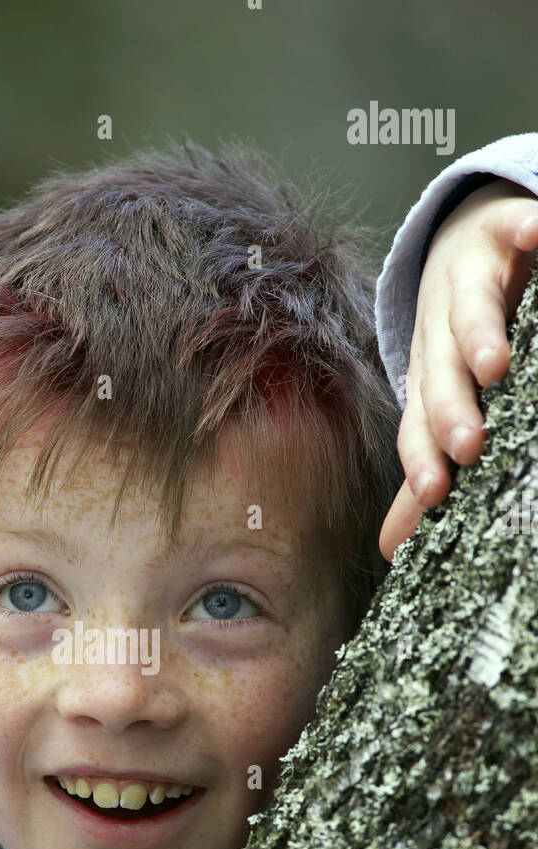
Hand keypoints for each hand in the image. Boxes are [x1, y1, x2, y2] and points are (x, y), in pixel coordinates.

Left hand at [380, 178, 537, 560]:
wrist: (460, 240)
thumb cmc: (453, 336)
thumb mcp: (438, 399)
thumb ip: (426, 468)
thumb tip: (392, 551)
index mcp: (425, 381)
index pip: (417, 425)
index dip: (422, 458)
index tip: (433, 494)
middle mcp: (437, 335)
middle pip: (438, 376)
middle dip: (450, 411)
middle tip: (465, 446)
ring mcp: (467, 282)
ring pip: (468, 312)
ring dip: (477, 337)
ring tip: (494, 366)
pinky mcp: (500, 234)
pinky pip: (513, 229)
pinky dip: (527, 229)